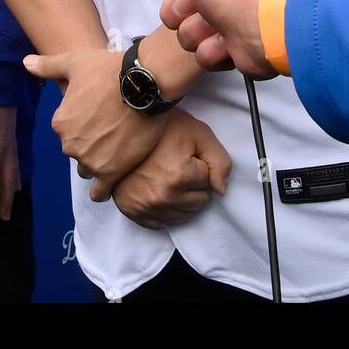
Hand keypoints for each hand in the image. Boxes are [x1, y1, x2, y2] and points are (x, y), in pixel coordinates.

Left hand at [23, 46, 165, 201]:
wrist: (143, 84)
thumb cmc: (108, 70)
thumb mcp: (75, 61)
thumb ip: (48, 66)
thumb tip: (26, 63)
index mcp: (60, 122)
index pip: (67, 129)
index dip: (83, 120)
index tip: (99, 111)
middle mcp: (70, 145)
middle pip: (77, 149)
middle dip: (90, 142)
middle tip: (111, 126)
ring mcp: (90, 161)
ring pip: (88, 168)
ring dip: (98, 161)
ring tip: (117, 147)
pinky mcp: (111, 172)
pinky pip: (100, 192)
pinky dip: (103, 189)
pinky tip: (112, 176)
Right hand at [111, 108, 230, 229]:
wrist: (127, 126)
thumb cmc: (164, 127)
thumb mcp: (199, 133)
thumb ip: (220, 161)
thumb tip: (221, 191)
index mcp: (180, 176)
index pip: (208, 182)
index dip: (201, 166)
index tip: (187, 154)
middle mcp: (163, 197)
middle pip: (198, 202)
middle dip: (194, 185)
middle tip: (179, 165)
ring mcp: (146, 207)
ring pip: (183, 215)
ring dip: (182, 199)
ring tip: (170, 176)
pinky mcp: (133, 212)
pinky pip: (162, 223)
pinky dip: (165, 209)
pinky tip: (159, 189)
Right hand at [143, 0, 280, 78]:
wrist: (260, 23)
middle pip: (178, 1)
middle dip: (177, 8)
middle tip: (191, 5)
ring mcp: (232, 14)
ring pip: (188, 29)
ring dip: (194, 29)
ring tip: (211, 24)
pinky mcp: (234, 44)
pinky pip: (204, 51)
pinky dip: (210, 47)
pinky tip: (223, 40)